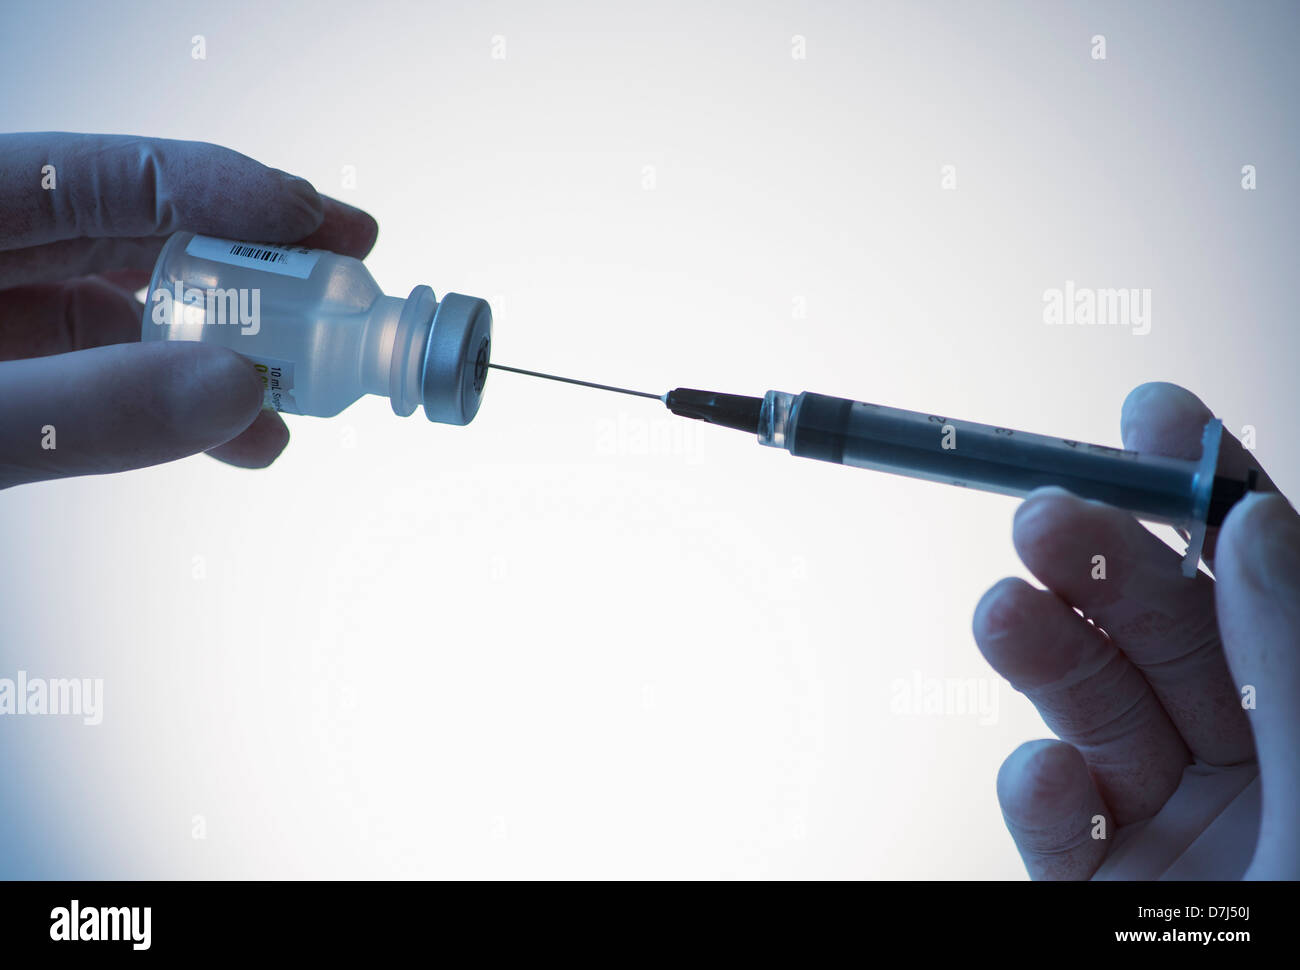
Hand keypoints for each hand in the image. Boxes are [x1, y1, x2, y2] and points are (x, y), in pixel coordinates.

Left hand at [0, 133, 377, 487]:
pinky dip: (182, 403)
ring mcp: (0, 318)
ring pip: (133, 311)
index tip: (313, 220)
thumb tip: (237, 387)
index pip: (106, 173)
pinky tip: (241, 434)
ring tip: (308, 379)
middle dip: (251, 253)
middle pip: (137, 229)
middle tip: (345, 269)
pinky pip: (111, 377)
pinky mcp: (20, 380)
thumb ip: (84, 406)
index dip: (219, 188)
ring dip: (228, 347)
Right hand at [973, 382, 1298, 878]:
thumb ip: (1289, 666)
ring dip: (1041, 652)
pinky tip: (1045, 778)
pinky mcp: (1095, 874)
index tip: (1149, 412)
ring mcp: (1166, 818)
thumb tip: (1251, 526)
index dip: (1206, 486)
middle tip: (1040, 517)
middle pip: (1161, 629)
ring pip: (1092, 708)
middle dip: (1098, 562)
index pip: (1259, 575)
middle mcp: (1248, 757)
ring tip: (1000, 612)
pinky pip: (1056, 822)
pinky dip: (1037, 797)